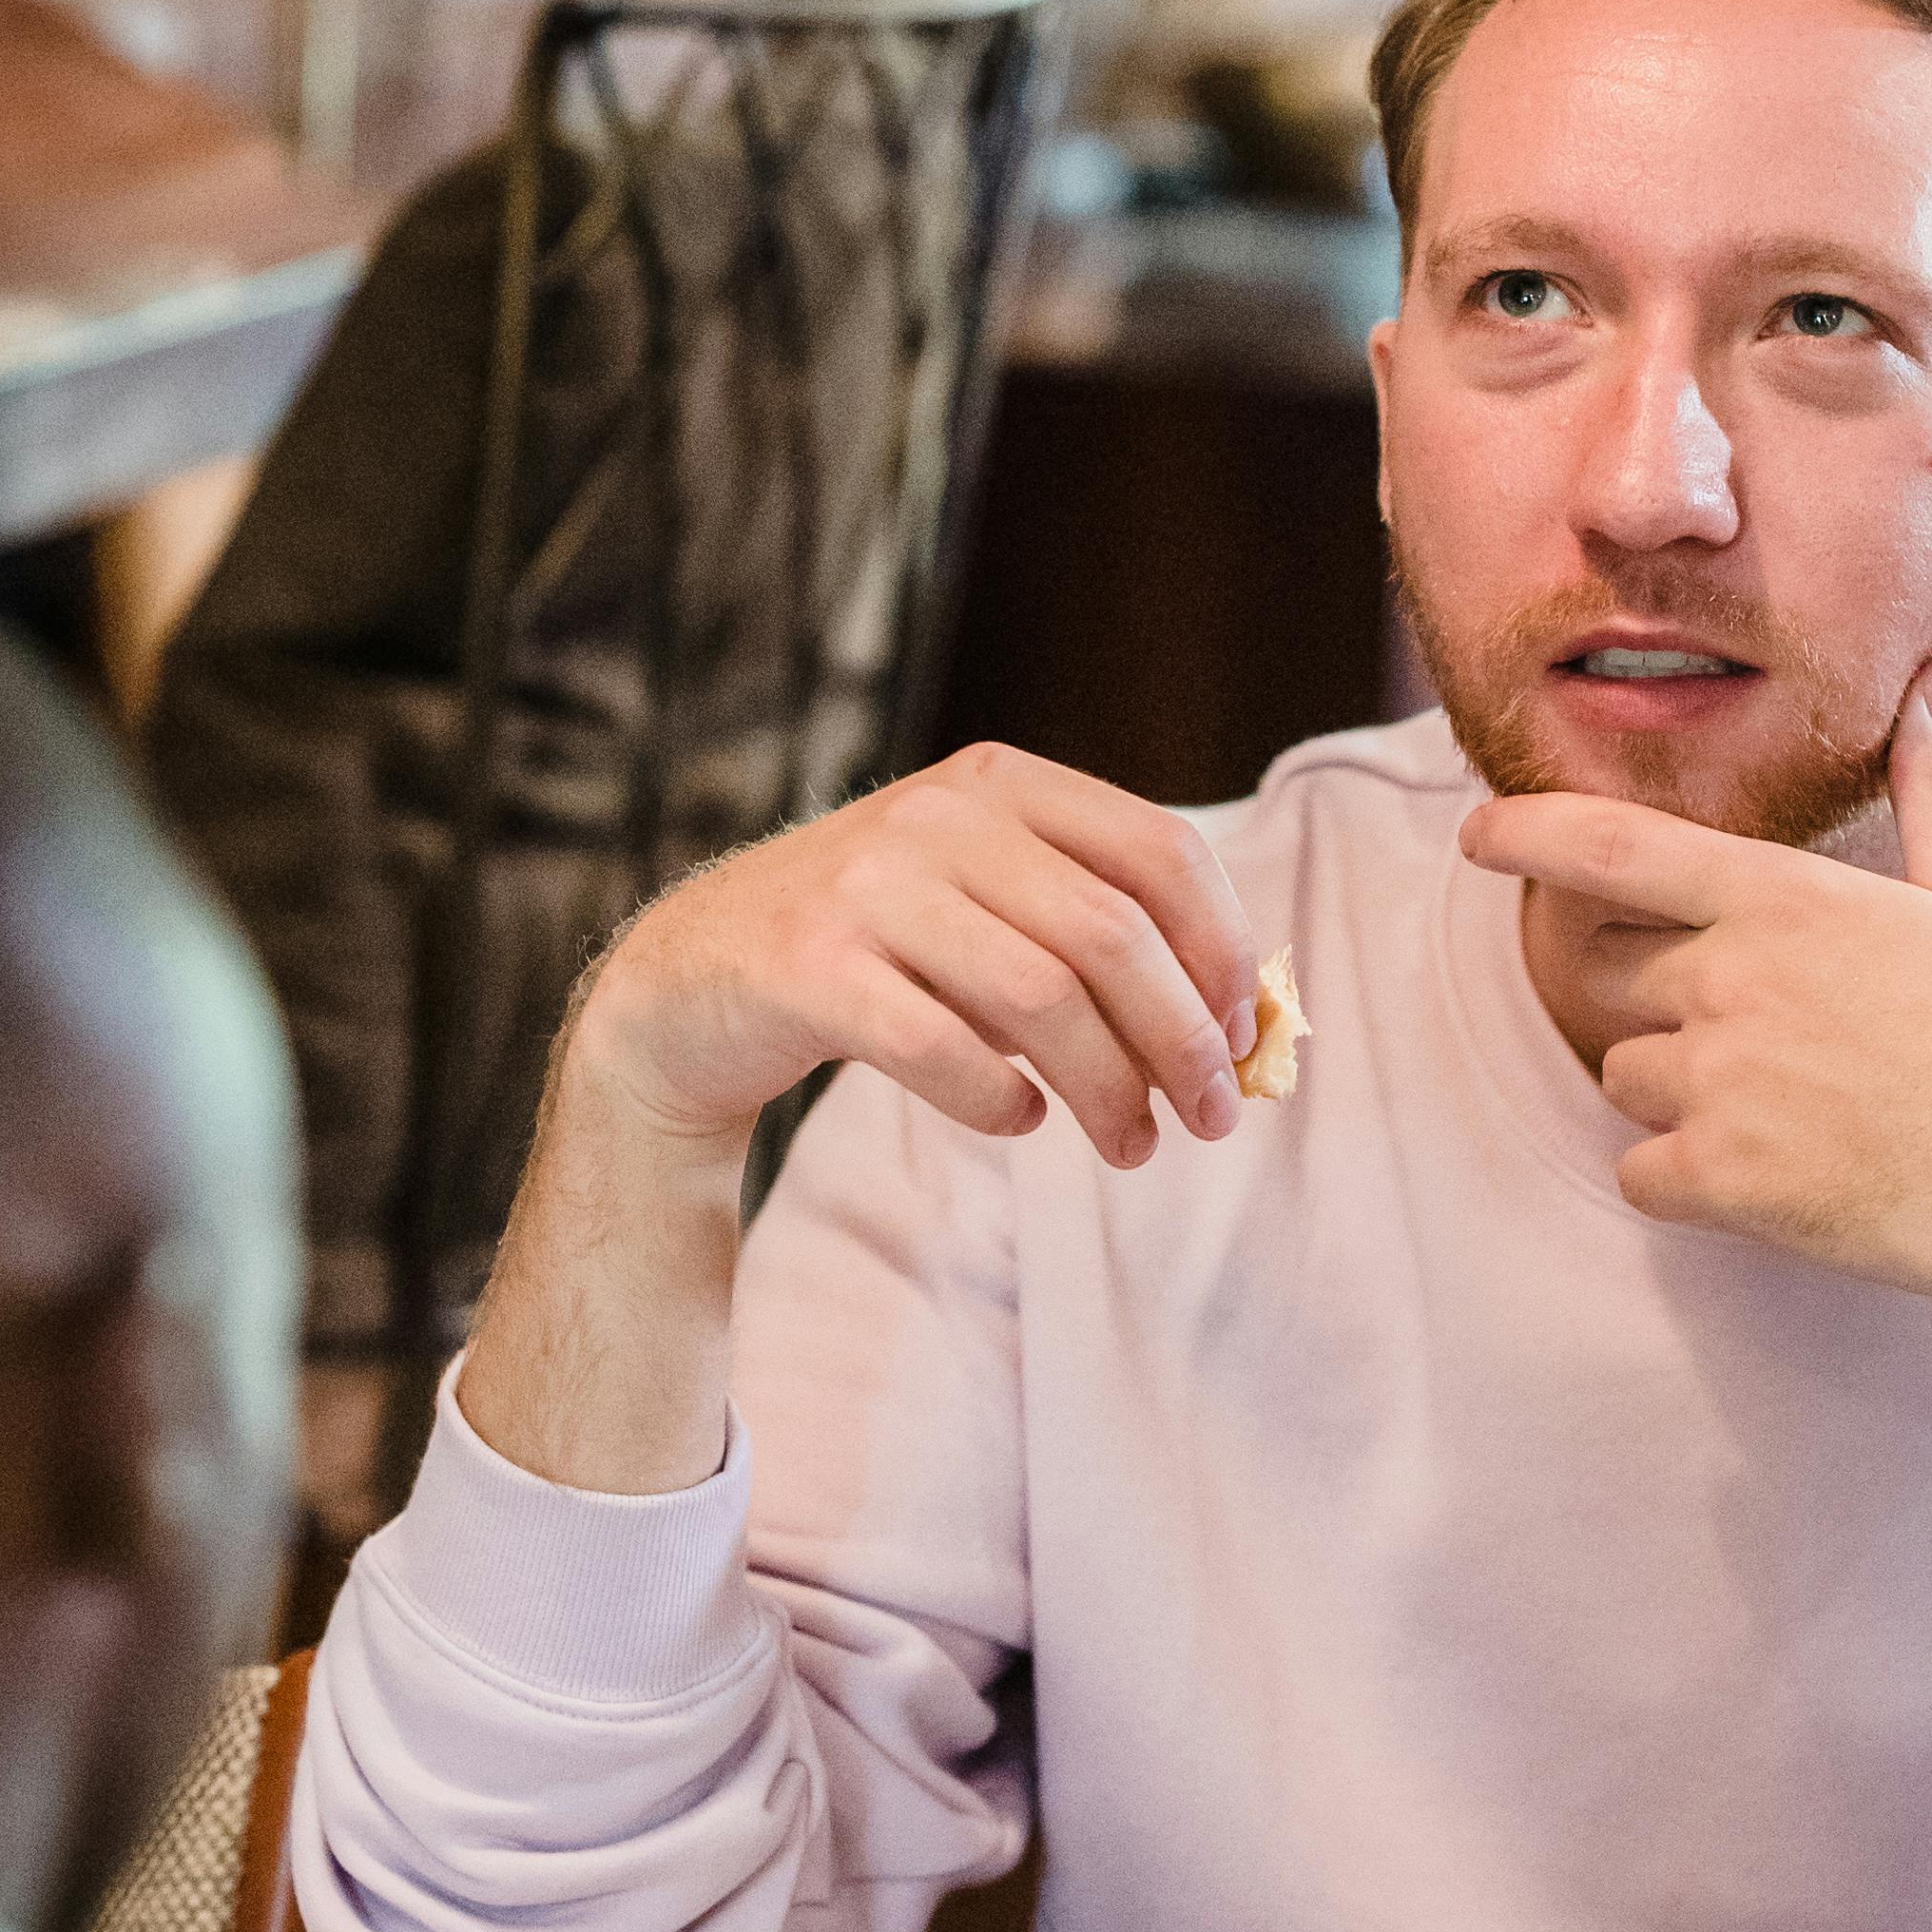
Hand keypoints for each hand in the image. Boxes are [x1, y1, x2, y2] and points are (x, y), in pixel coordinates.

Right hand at [467, 747, 1259, 1501]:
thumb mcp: (984, 906)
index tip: (1242, 1034)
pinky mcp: (809, 968)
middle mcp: (937, 818)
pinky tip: (1019, 1118)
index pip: (1160, 852)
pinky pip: (943, 1048)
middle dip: (1181, 1040)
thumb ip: (1090, 935)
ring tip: (1131, 1145)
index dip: (1222, 950)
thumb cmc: (875, 952)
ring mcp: (867, 888)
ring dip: (1109, 1089)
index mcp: (999, 785)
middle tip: (1209, 1118)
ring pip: (1042, 998)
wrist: (688, 981)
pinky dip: (1001, 1098)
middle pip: (1112, 935)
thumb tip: (1232, 1027)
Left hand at [1459, 666, 1931, 1334]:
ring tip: (1795, 1111)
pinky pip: (1640, 1176)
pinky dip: (1688, 1185)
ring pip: (1623, 1078)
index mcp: (1785, 900)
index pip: (1616, 847)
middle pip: (1612, 977)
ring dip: (1676, 1097)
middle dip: (1661, 1003)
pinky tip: (1780, 1179)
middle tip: (1772, 1038)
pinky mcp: (1721, 1177)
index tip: (1475, 832)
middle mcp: (1734, 978)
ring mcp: (1721, 1080)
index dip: (1530, 834)